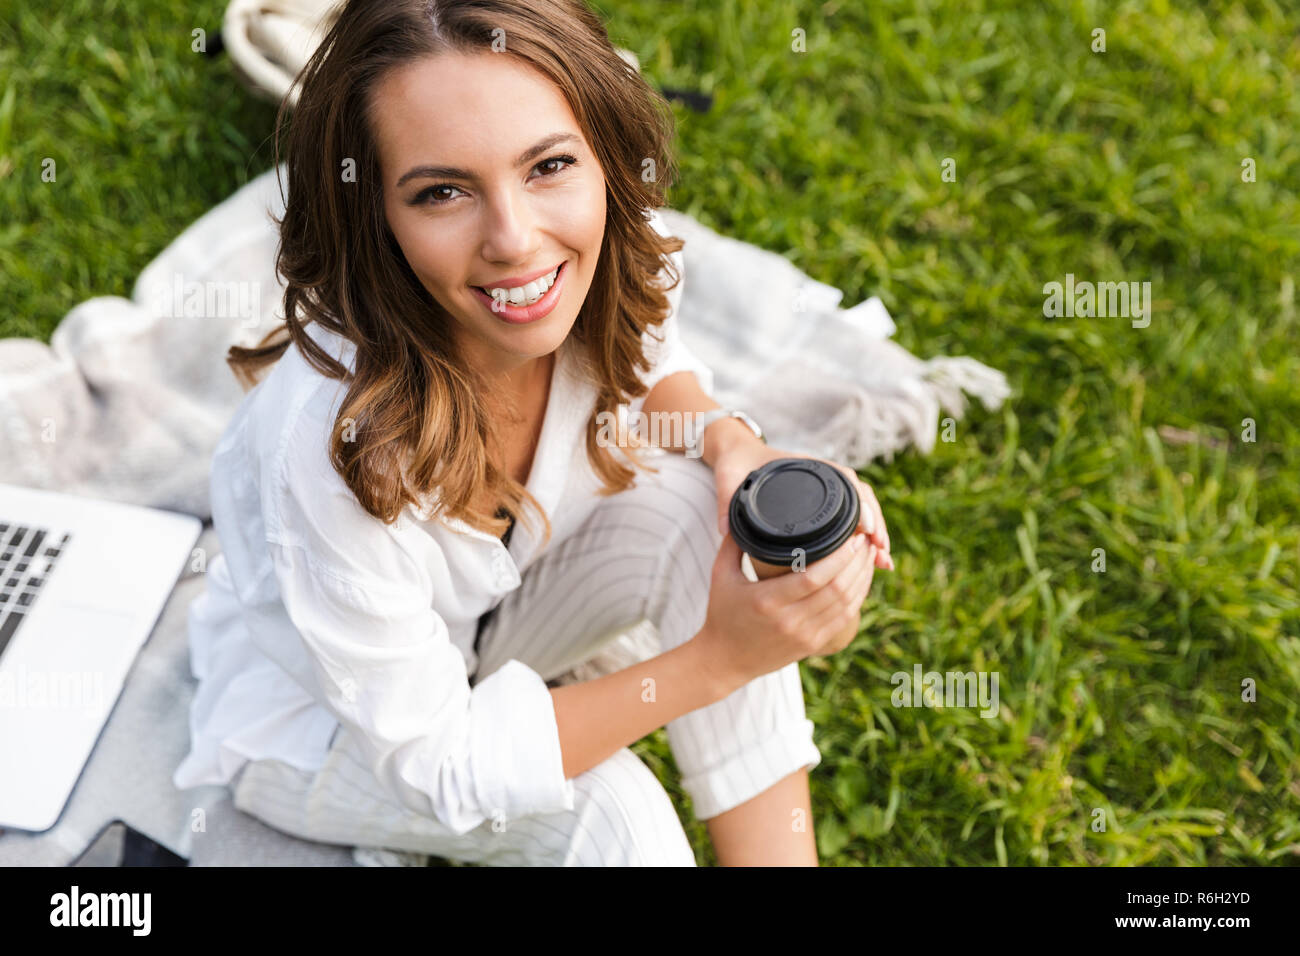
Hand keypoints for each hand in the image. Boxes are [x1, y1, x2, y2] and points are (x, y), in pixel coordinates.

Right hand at [697, 528, 879, 691]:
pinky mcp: (813, 645)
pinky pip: (845, 619)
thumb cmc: (721, 614)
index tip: (852, 536)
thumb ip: (734, 543)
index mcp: (768, 601)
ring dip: (863, 577)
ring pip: (847, 604)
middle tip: (866, 539)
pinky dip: (858, 597)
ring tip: (869, 554)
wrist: (723, 660)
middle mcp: (790, 620)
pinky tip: (862, 579)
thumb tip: (743, 510)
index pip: (815, 577)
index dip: (840, 556)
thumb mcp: (720, 575)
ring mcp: (805, 635)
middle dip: (858, 562)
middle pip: (838, 588)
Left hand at [710, 440, 893, 570]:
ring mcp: (828, 491)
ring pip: (863, 510)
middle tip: (881, 553)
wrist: (737, 456)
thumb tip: (723, 529)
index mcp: (808, 468)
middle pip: (863, 498)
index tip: (867, 531)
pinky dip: (866, 538)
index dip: (862, 507)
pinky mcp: (826, 505)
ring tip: (883, 562)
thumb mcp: (729, 480)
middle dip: (876, 526)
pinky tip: (873, 561)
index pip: (847, 483)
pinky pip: (854, 519)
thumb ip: (726, 502)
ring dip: (875, 535)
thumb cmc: (735, 467)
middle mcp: (824, 478)